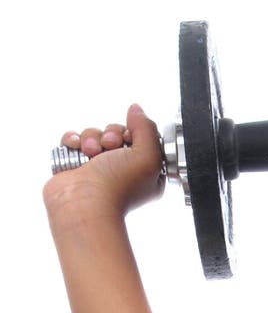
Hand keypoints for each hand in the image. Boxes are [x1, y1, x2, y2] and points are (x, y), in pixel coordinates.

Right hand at [43, 104, 164, 221]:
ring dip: (92, 138)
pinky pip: (73, 140)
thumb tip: (137, 110)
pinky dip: (73, 141)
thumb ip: (147, 127)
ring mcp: (96, 168)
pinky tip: (76, 149)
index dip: (133, 133)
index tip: (129, 139)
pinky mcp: (74, 166)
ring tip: (91, 153)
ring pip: (94, 135)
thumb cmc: (118, 185)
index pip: (140, 139)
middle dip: (111, 135)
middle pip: (115, 134)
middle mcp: (121, 170)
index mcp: (145, 172)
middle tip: (109, 147)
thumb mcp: (148, 155)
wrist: (84, 203)